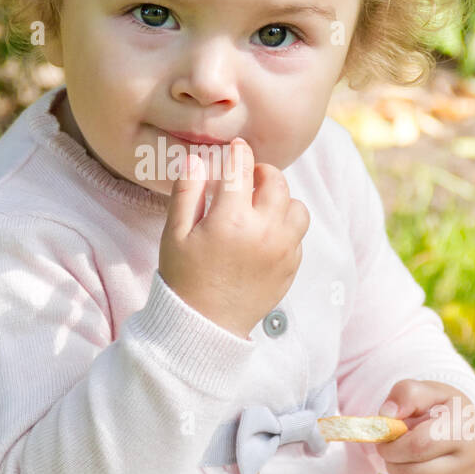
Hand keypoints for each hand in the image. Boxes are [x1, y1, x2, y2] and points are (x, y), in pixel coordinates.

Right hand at [158, 138, 309, 339]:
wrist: (205, 325)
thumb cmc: (184, 278)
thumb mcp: (175, 233)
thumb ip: (188, 192)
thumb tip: (198, 160)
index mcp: (231, 219)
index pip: (241, 169)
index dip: (238, 152)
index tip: (236, 148)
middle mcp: (264, 231)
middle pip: (276, 182)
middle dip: (262, 173)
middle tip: (248, 178)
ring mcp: (282, 250)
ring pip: (297, 207)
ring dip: (281, 200)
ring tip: (261, 208)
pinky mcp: (291, 266)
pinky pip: (299, 234)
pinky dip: (286, 227)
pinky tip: (264, 234)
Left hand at [375, 379, 474, 473]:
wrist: (463, 430)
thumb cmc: (438, 408)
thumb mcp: (426, 391)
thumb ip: (405, 394)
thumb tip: (387, 415)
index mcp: (464, 430)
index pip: (419, 446)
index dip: (393, 444)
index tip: (387, 437)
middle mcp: (470, 463)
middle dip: (392, 462)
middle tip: (392, 450)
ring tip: (402, 462)